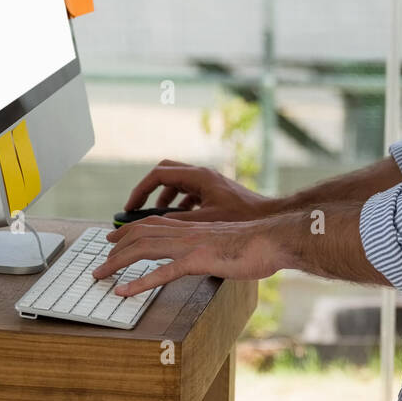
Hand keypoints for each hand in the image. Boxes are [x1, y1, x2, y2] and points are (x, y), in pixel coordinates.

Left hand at [92, 213, 293, 295]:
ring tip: (100, 275)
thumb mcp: (228, 243)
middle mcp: (187, 232)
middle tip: (99, 263)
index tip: (113, 241)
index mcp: (193, 228)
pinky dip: (140, 282)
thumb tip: (209, 257)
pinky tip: (124, 291)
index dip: (129, 232)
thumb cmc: (258, 244)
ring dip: (118, 262)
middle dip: (115, 248)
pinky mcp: (199, 260)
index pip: (152, 225)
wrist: (275, 238)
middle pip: (140, 234)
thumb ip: (212, 248)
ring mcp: (191, 245)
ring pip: (144, 249)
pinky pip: (164, 272)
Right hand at [122, 159, 275, 222]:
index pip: (158, 174)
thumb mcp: (204, 222)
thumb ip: (177, 222)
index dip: (140, 190)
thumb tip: (152, 226)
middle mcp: (203, 175)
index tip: (130, 207)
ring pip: (178, 184)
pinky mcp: (216, 193)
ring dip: (164, 199)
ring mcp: (210, 183)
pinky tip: (179, 223)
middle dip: (149, 191)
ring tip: (156, 218)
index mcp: (198, 176)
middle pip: (166, 174)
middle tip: (137, 209)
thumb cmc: (243, 219)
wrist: (270, 220)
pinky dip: (179, 206)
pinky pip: (190, 194)